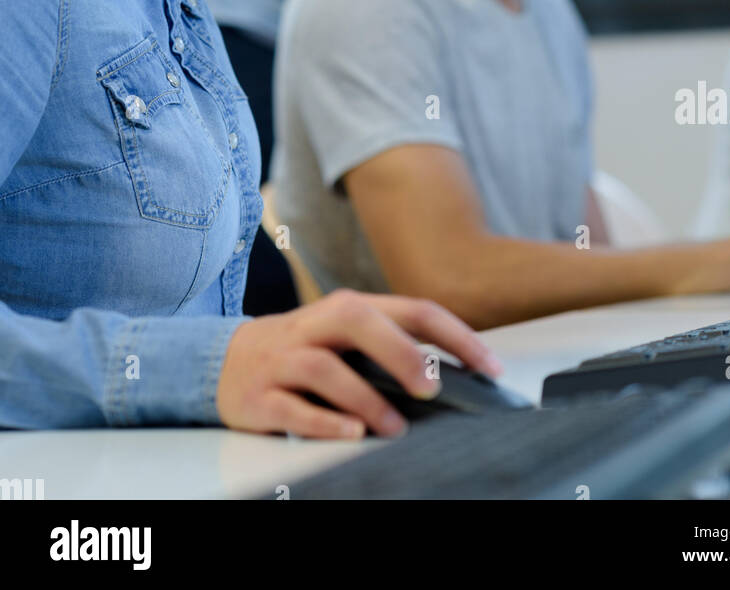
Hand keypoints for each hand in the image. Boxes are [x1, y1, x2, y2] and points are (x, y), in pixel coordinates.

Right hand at [215, 289, 502, 438]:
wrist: (226, 363)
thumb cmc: (304, 351)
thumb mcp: (348, 339)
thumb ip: (392, 348)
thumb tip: (454, 377)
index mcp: (350, 308)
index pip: (412, 310)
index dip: (454, 336)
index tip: (490, 368)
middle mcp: (317, 325)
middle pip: (359, 320)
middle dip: (400, 352)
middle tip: (432, 388)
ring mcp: (285, 358)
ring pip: (324, 366)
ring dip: (364, 397)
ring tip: (394, 427)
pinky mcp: (261, 395)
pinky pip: (292, 407)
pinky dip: (324, 421)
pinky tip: (350, 435)